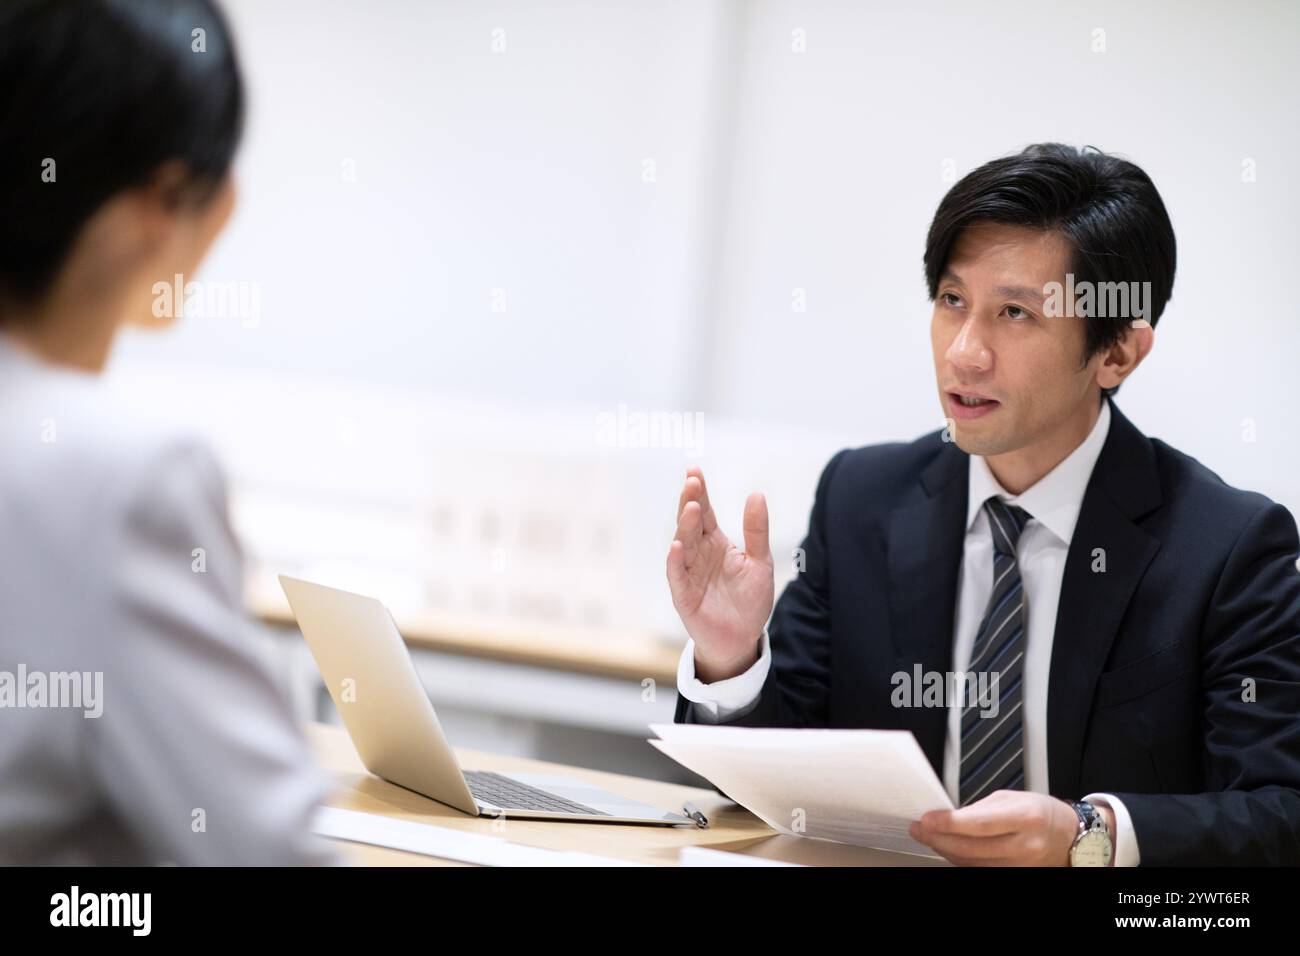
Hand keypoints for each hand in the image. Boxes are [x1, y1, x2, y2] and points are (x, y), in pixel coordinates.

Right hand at [666, 467, 773, 682]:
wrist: (743, 638)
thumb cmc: (750, 600)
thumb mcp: (760, 562)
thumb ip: (757, 530)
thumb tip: (756, 494)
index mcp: (715, 542)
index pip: (704, 512)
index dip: (699, 492)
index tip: (694, 471)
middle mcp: (698, 554)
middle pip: (690, 523)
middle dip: (690, 502)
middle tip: (692, 482)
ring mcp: (688, 573)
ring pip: (683, 545)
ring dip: (684, 526)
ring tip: (691, 507)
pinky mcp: (683, 595)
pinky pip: (677, 576)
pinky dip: (676, 561)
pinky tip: (677, 546)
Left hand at [908, 791, 1113, 865]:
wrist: (1071, 838)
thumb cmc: (1041, 813)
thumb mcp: (1012, 798)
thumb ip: (980, 808)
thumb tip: (948, 816)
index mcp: (1025, 817)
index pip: (979, 823)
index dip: (948, 823)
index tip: (927, 819)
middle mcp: (1025, 845)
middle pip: (971, 848)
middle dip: (938, 839)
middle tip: (919, 829)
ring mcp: (1022, 865)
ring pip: (972, 863)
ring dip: (946, 851)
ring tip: (930, 838)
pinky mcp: (1018, 875)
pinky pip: (981, 871)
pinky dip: (962, 861)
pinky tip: (950, 850)